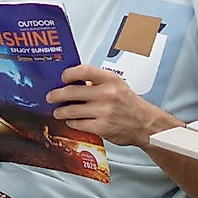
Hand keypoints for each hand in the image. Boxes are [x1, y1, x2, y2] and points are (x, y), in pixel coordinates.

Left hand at [46, 64, 177, 147]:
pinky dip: (72, 123)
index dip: (68, 73)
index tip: (62, 77)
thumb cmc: (131, 105)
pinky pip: (78, 124)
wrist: (146, 124)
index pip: (83, 71)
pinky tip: (72, 121)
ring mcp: (103, 112)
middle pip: (71, 91)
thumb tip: (75, 81)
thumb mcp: (118, 86)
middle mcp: (107, 94)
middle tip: (51, 96)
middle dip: (56, 95)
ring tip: (58, 112)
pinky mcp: (101, 127)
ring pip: (71, 110)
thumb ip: (98, 82)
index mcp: (111, 80)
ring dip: (61, 111)